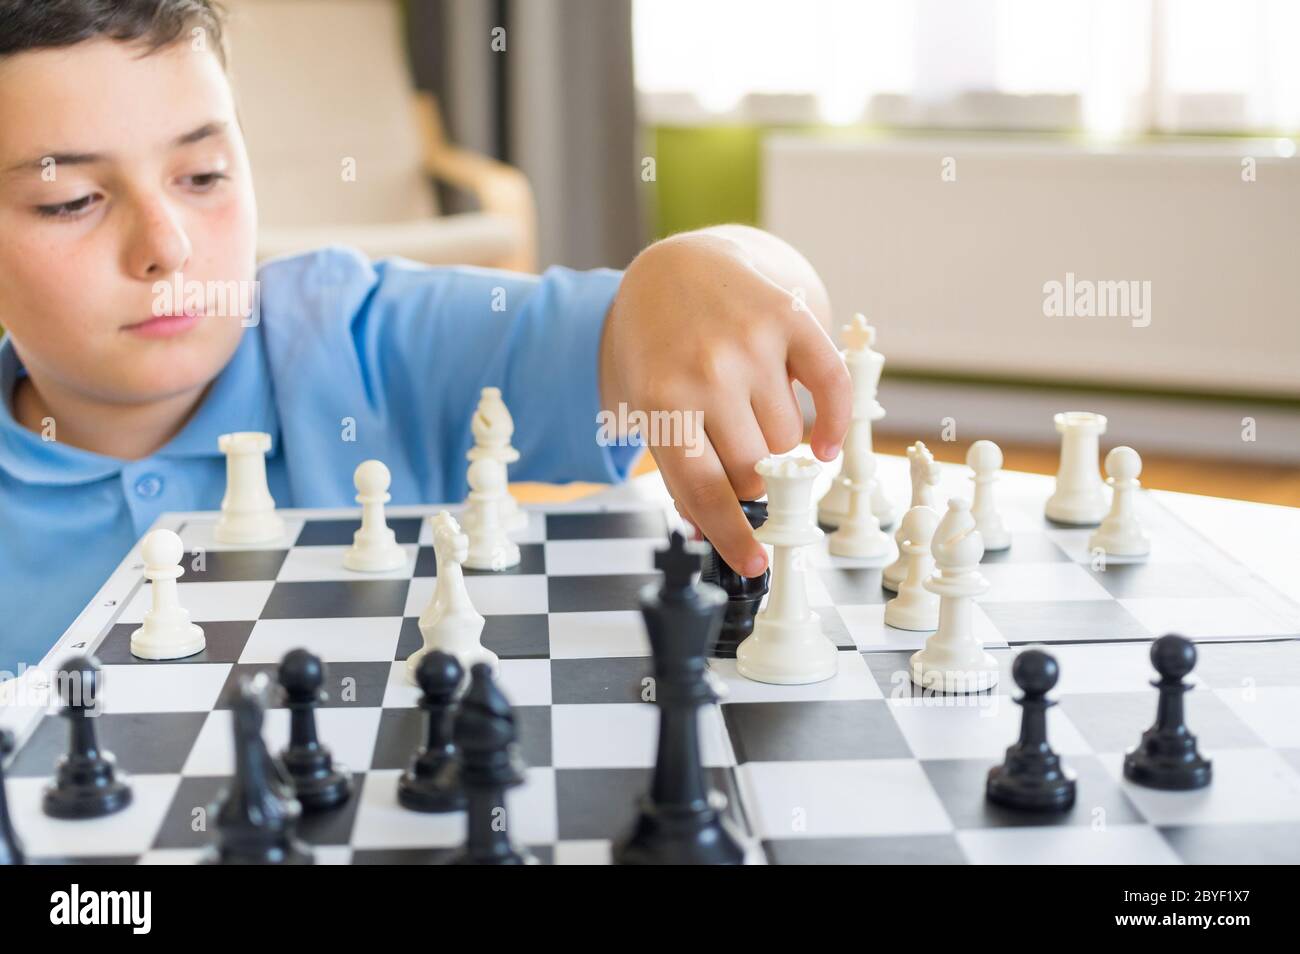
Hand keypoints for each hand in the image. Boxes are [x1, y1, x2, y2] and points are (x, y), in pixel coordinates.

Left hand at [601, 227, 850, 576]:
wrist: (673, 268)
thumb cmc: (655, 352)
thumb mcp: (643, 411)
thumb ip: (677, 471)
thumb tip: (711, 535)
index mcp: (660, 402)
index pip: (704, 489)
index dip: (731, 534)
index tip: (752, 563)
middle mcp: (706, 371)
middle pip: (754, 470)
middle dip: (750, 483)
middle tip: (741, 467)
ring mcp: (750, 342)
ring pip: (790, 438)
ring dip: (780, 447)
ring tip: (755, 420)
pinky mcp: (788, 316)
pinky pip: (831, 387)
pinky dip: (835, 424)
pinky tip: (825, 445)